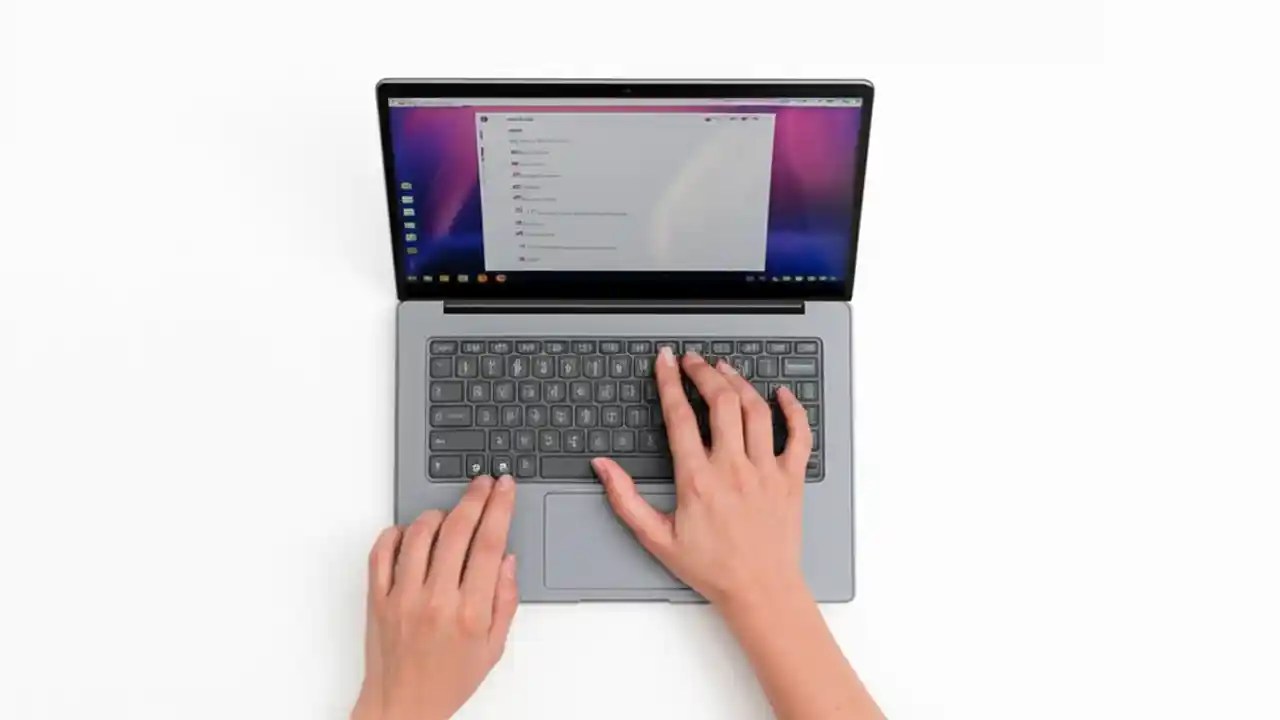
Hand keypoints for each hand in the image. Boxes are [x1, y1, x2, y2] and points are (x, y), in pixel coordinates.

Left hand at [353, 475, 518, 719]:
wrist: (402, 706)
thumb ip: (505, 599)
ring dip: (437, 514)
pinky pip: (381, 550)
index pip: (489, 544)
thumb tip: (506, 559)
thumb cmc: (447, 680)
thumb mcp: (494, 647)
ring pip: (418, 533)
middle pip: (457, 530)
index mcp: (469, 612)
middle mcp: (435, 600)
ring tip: (449, 514)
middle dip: (474, 498)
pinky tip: (411, 533)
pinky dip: (396, 532)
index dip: (500, 508)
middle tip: (483, 483)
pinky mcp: (377, 598)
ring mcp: (402, 597)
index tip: (504, 489)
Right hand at [593, 347, 812, 610]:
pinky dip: (793, 410)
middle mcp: (733, 468)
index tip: (665, 362)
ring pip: (756, 410)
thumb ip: (625, 499)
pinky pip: (799, 435)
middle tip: (693, 361)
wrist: (760, 591)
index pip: (680, 416)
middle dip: (704, 372)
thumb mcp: (656, 538)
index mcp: (697, 479)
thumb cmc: (711, 569)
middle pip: (720, 402)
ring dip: (739, 383)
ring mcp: (765, 471)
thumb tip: (603, 467)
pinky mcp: (791, 479)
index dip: (669, 382)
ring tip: (725, 369)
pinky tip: (782, 394)